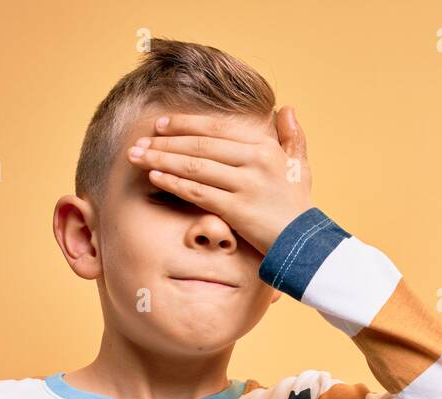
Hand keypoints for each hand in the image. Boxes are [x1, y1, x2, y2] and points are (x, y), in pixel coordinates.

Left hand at [125, 105, 313, 254]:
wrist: (305, 245)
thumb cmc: (297, 207)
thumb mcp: (301, 167)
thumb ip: (293, 136)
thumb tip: (286, 109)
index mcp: (264, 147)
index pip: (216, 128)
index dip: (185, 125)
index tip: (161, 125)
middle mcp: (255, 161)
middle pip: (200, 145)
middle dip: (164, 142)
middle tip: (138, 142)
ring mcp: (246, 185)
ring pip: (194, 166)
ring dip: (161, 160)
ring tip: (136, 157)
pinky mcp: (237, 209)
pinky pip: (198, 192)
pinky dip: (174, 183)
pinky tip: (154, 177)